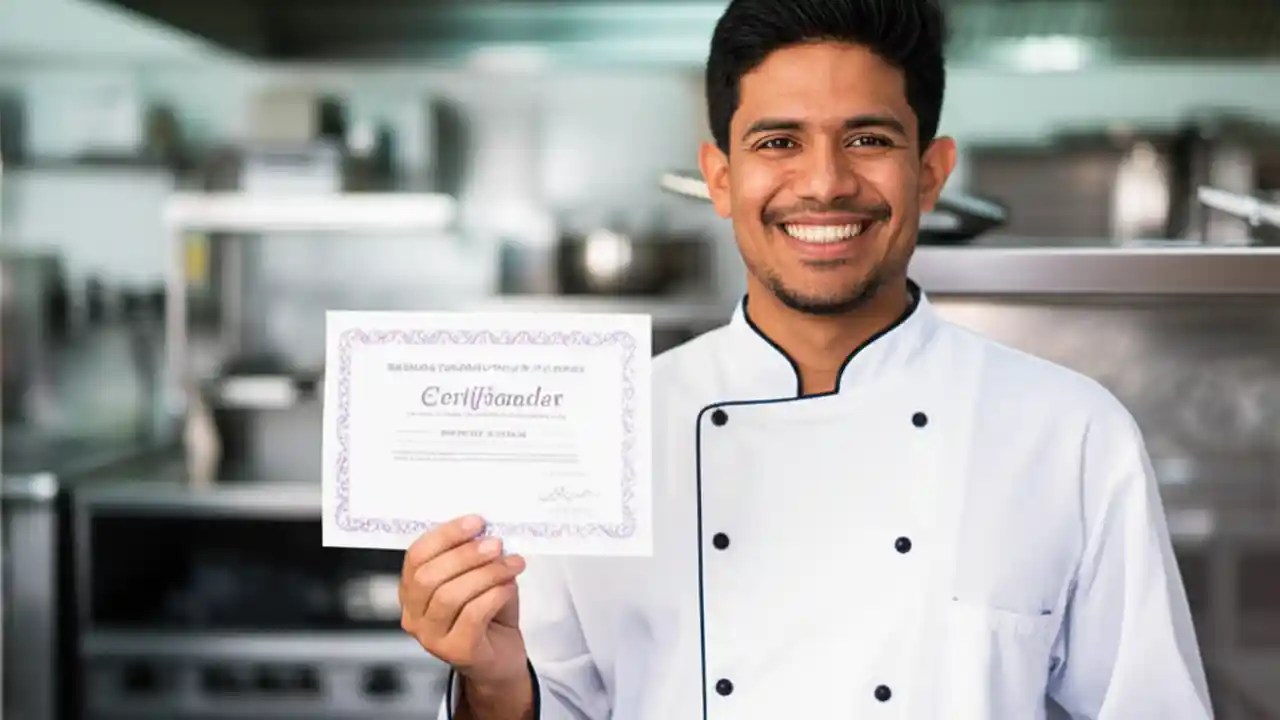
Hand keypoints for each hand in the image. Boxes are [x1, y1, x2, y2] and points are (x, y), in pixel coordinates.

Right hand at [399, 515, 529, 688]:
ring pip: (450, 596)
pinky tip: (508, 587)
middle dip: (465, 555)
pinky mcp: (456, 651)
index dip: (445, 535)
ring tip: (511, 565)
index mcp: (412, 590)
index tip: (476, 522)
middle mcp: (414, 615)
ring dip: (485, 574)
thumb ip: (476, 556)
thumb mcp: (479, 577)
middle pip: (429, 577)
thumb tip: (486, 531)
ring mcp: (431, 637)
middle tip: (495, 544)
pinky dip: (494, 595)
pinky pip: (472, 616)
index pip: (417, 556)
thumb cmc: (488, 613)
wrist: (502, 656)